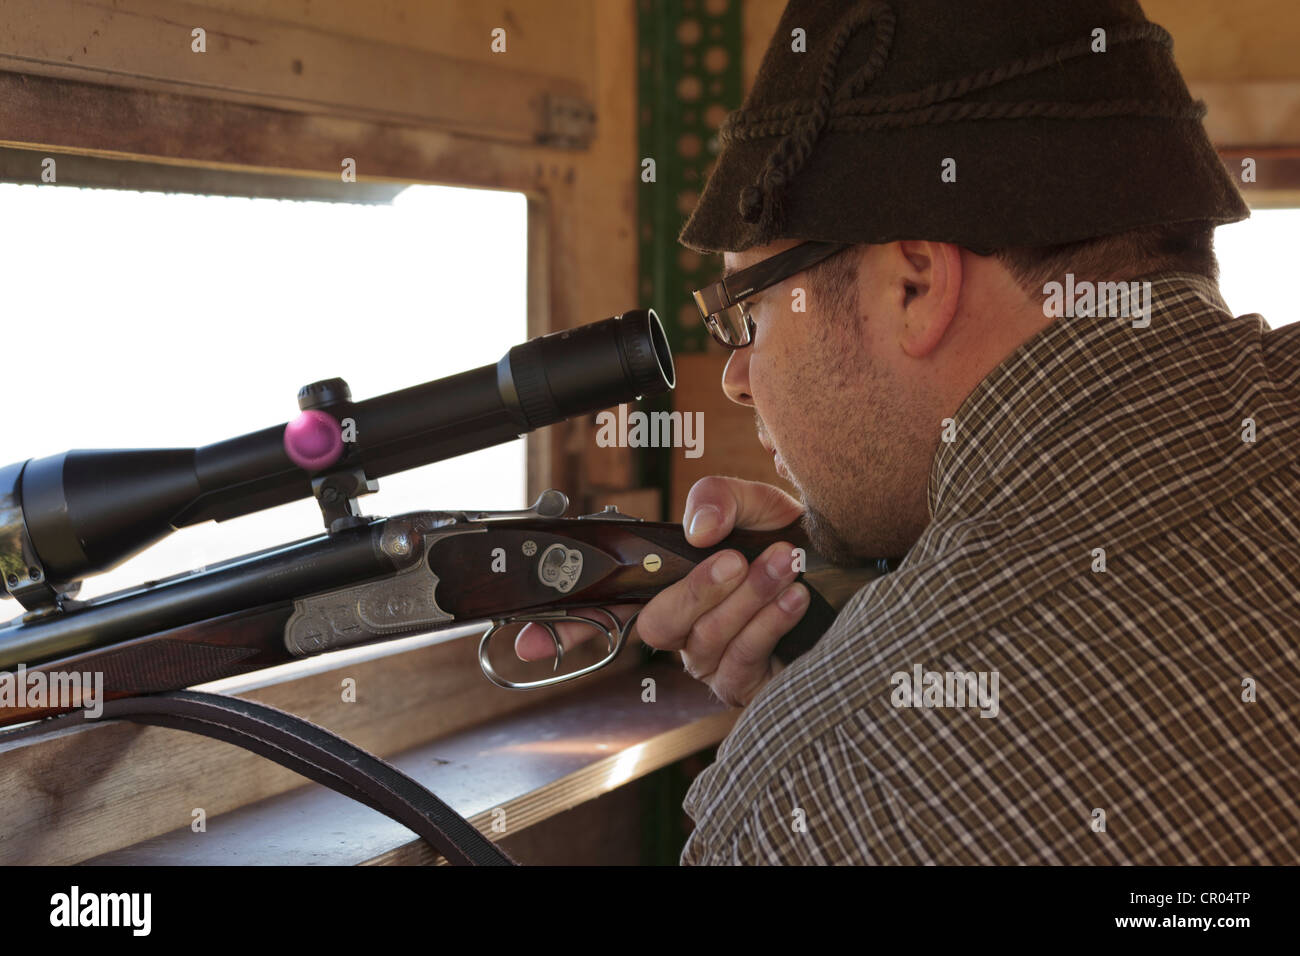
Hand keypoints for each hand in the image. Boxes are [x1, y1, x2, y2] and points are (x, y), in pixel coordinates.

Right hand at [515, 476, 807, 707]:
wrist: (851, 569)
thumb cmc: (791, 538)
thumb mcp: (754, 502)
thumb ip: (719, 498)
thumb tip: (697, 530)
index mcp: (668, 588)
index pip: (606, 611)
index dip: (565, 629)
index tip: (529, 644)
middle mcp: (684, 631)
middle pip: (658, 626)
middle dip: (696, 591)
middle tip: (733, 558)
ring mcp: (712, 662)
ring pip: (705, 642)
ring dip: (746, 599)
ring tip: (786, 564)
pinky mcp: (748, 686)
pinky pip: (743, 662)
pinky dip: (769, 622)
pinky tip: (794, 596)